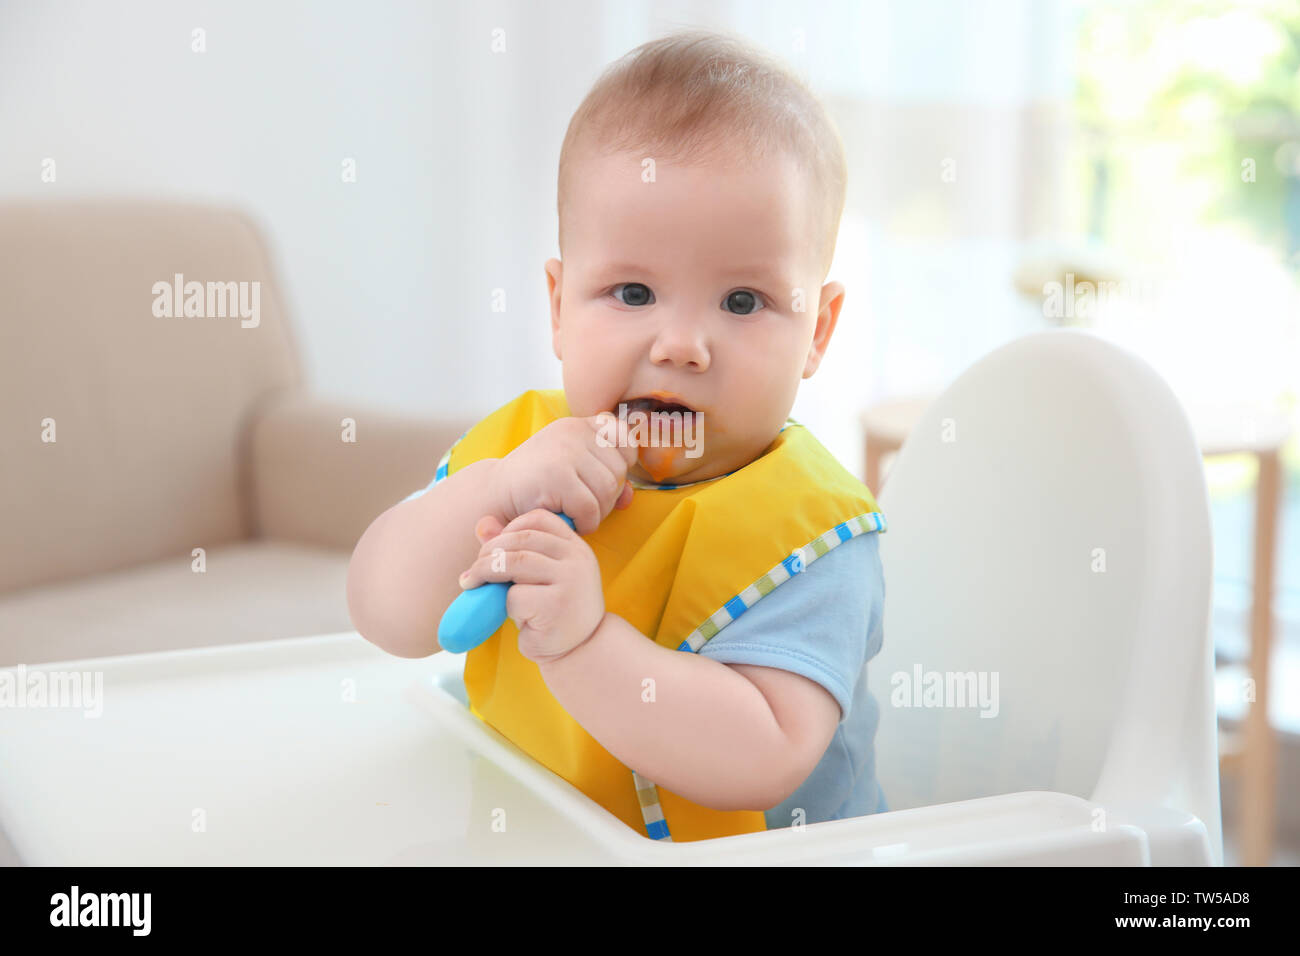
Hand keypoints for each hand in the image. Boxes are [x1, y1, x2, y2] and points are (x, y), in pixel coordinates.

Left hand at [459, 509, 605, 664]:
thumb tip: (482, 524)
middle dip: (489, 552)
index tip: (494, 548)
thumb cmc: (554, 611)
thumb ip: (514, 549)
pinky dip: (506, 605)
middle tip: (473, 571)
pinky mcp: (556, 605)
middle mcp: (577, 558)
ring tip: (472, 585)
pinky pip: (516, 596)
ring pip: (515, 562)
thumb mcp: (537, 576)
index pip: (539, 519)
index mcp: (575, 546)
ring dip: (485, 572)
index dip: (510, 527)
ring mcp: (570, 580)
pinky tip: (516, 616)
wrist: (580, 650)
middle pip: (521, 539)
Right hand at [494, 414, 636, 534]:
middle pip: (619, 470)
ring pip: (608, 490)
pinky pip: (590, 507)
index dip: (621, 465)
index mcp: (578, 425)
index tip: (600, 481)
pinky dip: (585, 522)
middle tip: (585, 507)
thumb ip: (604, 477)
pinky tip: (570, 521)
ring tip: (577, 515)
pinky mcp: (556, 475)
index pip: (625, 438)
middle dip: (608, 497)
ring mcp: (564, 451)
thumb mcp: (573, 473)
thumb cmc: (537, 487)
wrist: (494, 496)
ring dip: (598, 512)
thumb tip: (630, 497)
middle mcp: (573, 431)